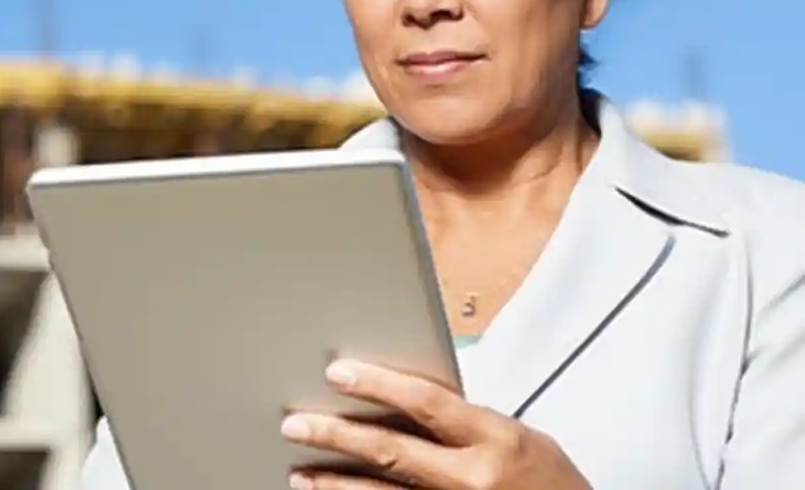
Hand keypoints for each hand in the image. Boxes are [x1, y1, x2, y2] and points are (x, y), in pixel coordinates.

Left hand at [279, 359, 591, 488]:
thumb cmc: (554, 487)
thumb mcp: (521, 439)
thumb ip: (468, 421)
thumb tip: (409, 400)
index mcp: (496, 439)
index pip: (425, 402)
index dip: (377, 384)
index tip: (340, 372)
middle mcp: (473, 478)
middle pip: (391, 450)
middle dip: (337, 434)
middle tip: (297, 424)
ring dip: (336, 483)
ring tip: (302, 472)